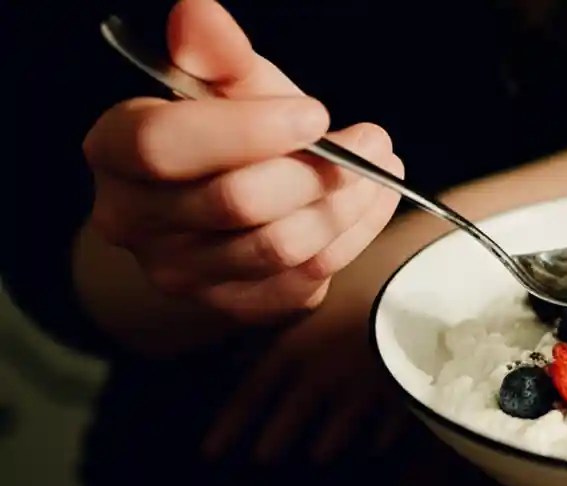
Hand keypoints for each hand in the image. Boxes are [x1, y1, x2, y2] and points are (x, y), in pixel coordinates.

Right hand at [81, 0, 401, 323]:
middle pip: (235, 203)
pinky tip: (369, 205)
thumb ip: (218, 55)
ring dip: (346, 207)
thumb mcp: (222, 87)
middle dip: (319, 170)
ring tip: (380, 171)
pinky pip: (303, 281)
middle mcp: (133, 219)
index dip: (248, 130)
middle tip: (373, 143)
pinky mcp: (230, 305)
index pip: (166, 144)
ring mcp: (180, 272)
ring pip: (280, 247)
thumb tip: (201, 11)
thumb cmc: (218, 137)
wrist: (211, 208)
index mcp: (115, 151)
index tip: (317, 114)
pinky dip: (351, 240)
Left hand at [200, 264, 409, 463]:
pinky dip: (379, 434)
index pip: (252, 394)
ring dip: (326, 442)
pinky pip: (388, 421)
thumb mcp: (315, 284)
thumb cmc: (369, 270)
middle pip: (291, 416)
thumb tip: (243, 339)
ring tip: (318, 456)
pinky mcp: (403, 393)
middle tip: (261, 459)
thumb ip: (280, 312)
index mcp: (295, 347)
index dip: (230, 423)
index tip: (210, 451)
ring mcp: (364, 390)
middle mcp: (323, 376)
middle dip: (274, 440)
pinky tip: (376, 444)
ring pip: (338, 426)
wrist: (429, 289)